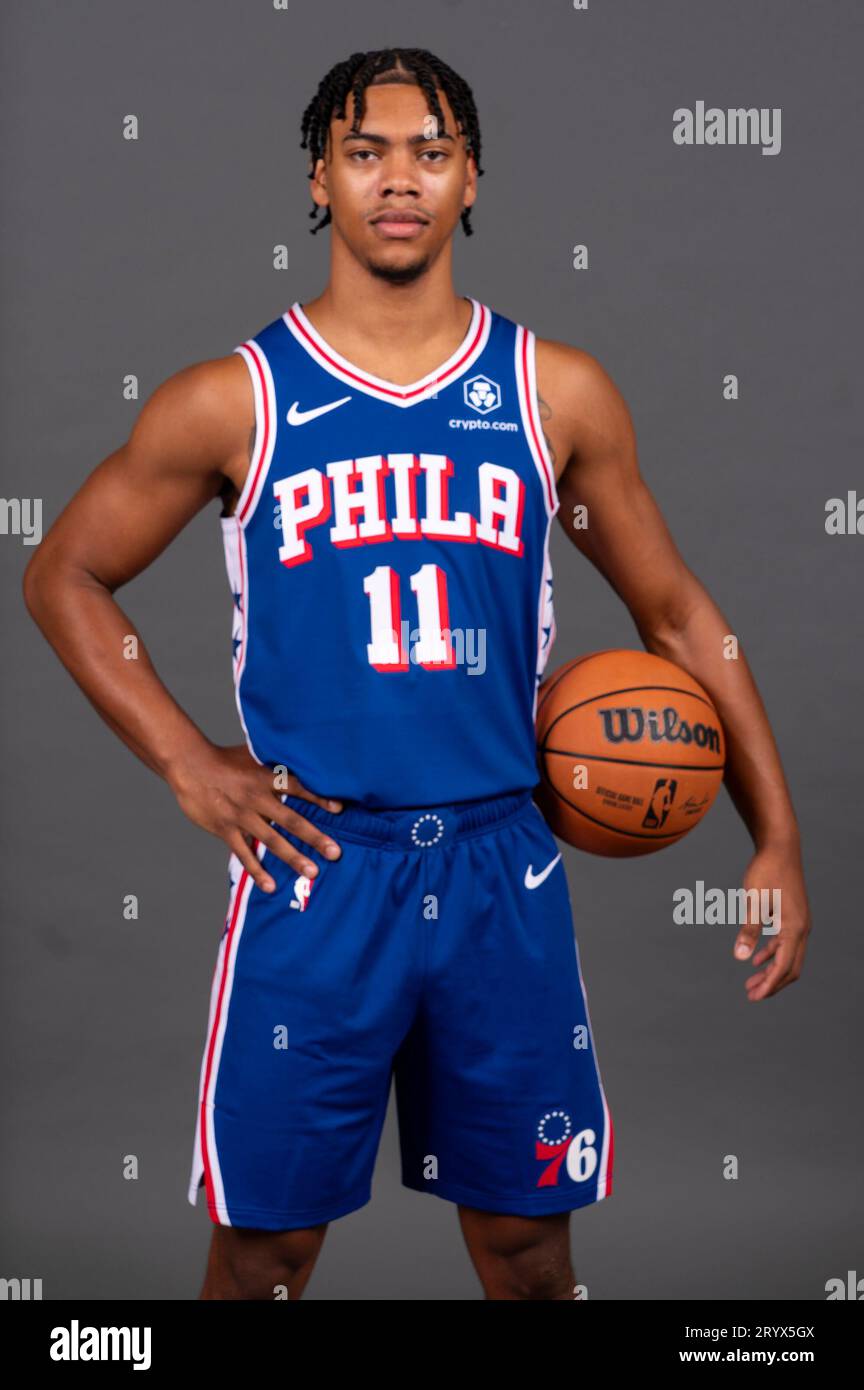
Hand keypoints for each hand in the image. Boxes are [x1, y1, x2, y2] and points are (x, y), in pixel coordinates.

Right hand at [167, 742, 341, 893]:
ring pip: (271, 840)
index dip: (318, 797)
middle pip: (291, 820)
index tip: (339, 809)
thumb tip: (302, 758)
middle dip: (315, 837)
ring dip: (293, 857)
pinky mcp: (225, 830)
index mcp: (265, 777)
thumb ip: (276, 761)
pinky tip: (271, 885)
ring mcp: (241, 816)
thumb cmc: (224, 759)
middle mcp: (256, 798)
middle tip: (335, 853)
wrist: (189, 765)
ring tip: (313, 872)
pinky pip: (244, 854)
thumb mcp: (253, 754)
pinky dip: (257, 871)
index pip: (298, 787)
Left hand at [732, 840, 810, 1000]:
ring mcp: (799, 922)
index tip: (753, 997)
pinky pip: (785, 944)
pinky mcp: (793, 916)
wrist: (780, 847)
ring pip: (789, 957)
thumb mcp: (754, 900)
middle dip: (772, 984)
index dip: (769, 985)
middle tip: (751, 995)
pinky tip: (756, 959)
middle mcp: (802, 928)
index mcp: (794, 928)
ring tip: (750, 982)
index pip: (783, 967)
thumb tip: (740, 957)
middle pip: (791, 967)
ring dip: (771, 971)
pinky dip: (772, 954)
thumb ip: (748, 930)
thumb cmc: (766, 871)